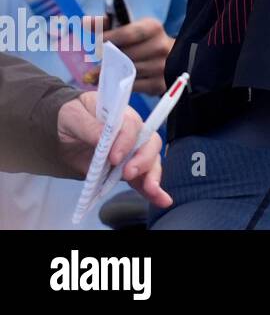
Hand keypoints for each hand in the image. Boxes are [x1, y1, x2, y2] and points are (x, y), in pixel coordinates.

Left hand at [56, 93, 170, 209]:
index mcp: (121, 115)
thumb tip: (102, 137)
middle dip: (144, 159)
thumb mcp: (72, 115)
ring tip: (151, 189)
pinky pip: (142, 178)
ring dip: (152, 175)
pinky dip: (152, 189)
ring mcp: (131, 151)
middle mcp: (132, 133)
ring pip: (150, 161)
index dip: (127, 141)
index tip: (114, 158)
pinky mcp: (126, 168)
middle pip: (149, 143)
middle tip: (128, 173)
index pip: (132, 125)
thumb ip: (87, 125)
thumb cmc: (69, 117)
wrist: (62, 132)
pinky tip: (160, 199)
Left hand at [95, 17, 172, 95]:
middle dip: (107, 60)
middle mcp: (161, 46)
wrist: (172, 58)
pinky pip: (134, 86)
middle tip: (92, 66)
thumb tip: (85, 21)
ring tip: (94, 76)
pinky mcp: (160, 83)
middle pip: (126, 55)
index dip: (109, 38)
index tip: (95, 43)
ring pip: (128, 71)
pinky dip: (120, 85)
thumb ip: (108, 24)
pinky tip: (111, 83)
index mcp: (153, 28)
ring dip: (109, 74)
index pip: (127, 33)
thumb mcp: (130, 28)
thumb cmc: (144, 41)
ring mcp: (162, 66)